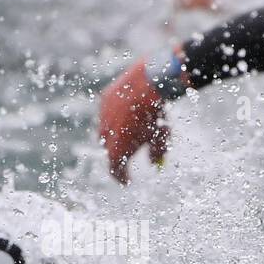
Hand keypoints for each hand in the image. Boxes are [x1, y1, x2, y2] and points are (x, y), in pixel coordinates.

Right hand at [99, 58, 169, 183]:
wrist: (152, 81)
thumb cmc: (157, 113)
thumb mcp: (161, 138)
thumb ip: (156, 153)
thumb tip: (154, 163)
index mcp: (118, 148)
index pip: (115, 170)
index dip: (121, 177)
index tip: (127, 181)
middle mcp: (106, 134)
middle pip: (109, 151)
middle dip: (118, 156)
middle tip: (127, 157)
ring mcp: (102, 116)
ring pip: (105, 132)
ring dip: (115, 136)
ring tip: (129, 132)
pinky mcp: (104, 99)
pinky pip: (106, 114)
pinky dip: (114, 118)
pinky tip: (127, 113)